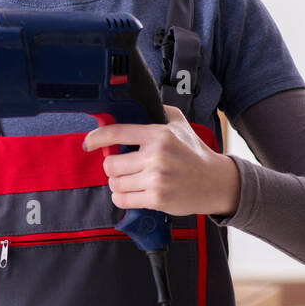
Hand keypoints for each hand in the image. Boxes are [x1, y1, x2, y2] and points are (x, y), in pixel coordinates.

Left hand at [81, 105, 239, 216]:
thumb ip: (158, 111)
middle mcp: (156, 155)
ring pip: (114, 183)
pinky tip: (132, 192)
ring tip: (131, 180)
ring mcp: (156, 178)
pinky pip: (122, 200)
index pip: (115, 132)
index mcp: (158, 134)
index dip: (95, 138)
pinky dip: (122, 198)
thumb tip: (134, 105)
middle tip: (123, 166)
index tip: (89, 143)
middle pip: (110, 164)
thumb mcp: (179, 123)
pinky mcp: (157, 198)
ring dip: (118, 183)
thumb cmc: (194, 152)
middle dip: (113, 166)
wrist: (216, 182)